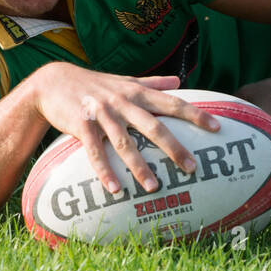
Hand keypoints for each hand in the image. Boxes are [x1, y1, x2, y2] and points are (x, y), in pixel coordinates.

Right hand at [25, 63, 219, 194]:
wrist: (52, 82)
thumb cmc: (94, 84)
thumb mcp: (125, 81)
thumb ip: (152, 83)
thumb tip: (179, 81)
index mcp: (137, 93)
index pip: (172, 103)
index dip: (196, 114)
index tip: (217, 127)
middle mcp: (123, 103)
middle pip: (154, 126)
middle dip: (174, 147)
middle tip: (192, 168)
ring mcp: (102, 115)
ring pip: (125, 143)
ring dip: (140, 167)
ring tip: (154, 188)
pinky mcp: (81, 126)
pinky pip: (95, 152)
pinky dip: (105, 171)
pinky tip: (116, 189)